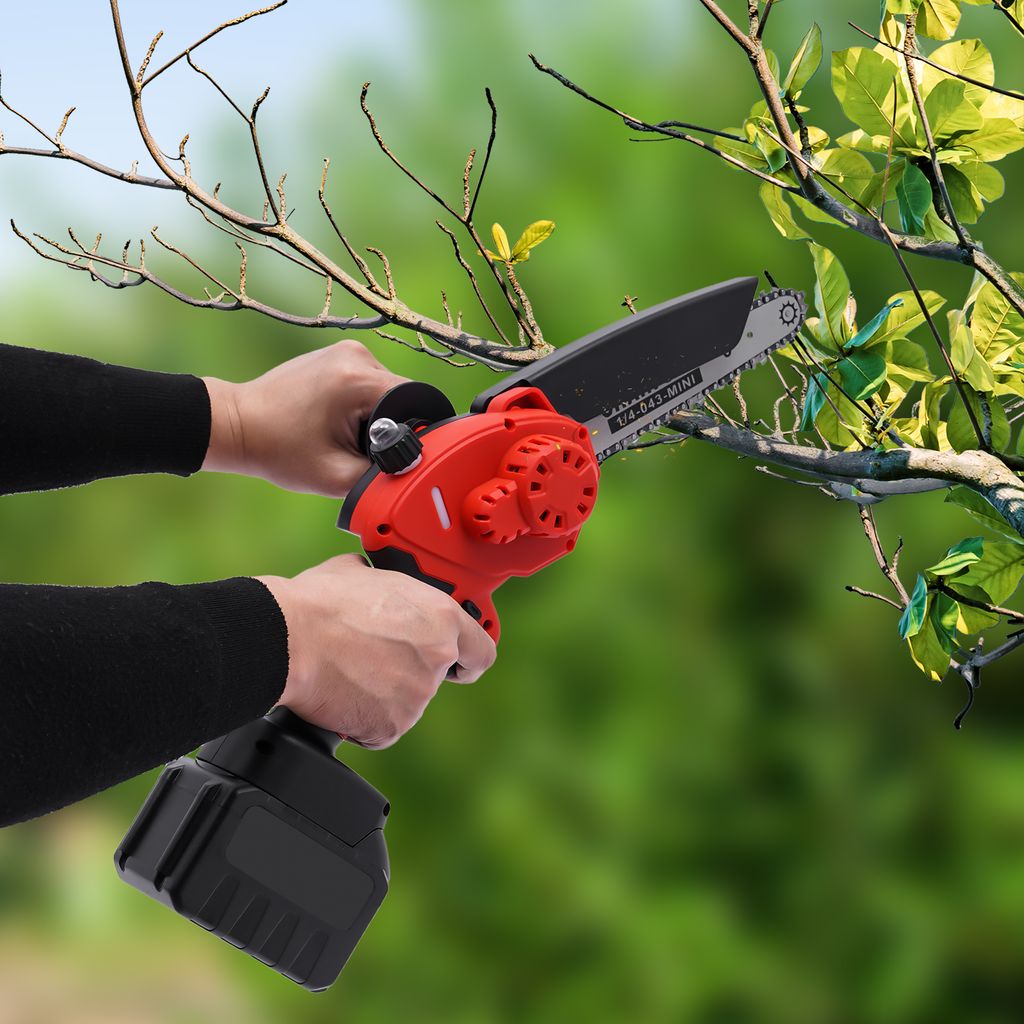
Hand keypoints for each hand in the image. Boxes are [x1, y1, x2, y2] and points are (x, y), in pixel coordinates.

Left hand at [202, 339, 406, 496]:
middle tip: (356, 448)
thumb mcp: (337, 477)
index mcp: (358, 380)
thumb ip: (382, 478)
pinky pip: (368, 382)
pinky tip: (335, 421)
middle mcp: (356, 355)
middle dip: (389, 426)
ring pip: (387, 390)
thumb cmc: (278, 449)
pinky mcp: (338, 355)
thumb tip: (412, 473)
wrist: (239, 424)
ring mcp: (346, 350)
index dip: (411, 433)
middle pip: (402, 396)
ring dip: (376, 416)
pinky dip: (361, 405)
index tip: (387, 453)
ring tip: (343, 434)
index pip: (415, 402)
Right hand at [256, 554, 496, 748]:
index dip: (468, 659)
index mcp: (441, 617)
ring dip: (383, 695)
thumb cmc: (318, 603)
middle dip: (408, 672)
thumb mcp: (360, 572)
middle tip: (372, 662)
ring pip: (406, 702)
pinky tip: (341, 695)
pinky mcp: (391, 726)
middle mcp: (437, 657)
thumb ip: (385, 583)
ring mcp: (417, 696)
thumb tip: (371, 579)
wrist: (285, 640)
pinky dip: (363, 719)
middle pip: (435, 676)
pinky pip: (382, 727)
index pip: (481, 650)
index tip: (459, 665)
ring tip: (347, 672)